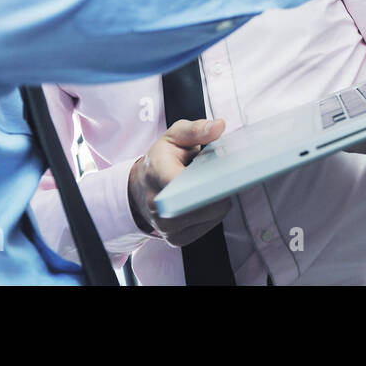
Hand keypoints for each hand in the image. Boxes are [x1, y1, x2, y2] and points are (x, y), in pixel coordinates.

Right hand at [127, 118, 232, 246]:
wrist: (140, 187)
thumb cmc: (161, 160)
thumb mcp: (175, 136)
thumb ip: (197, 129)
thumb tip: (218, 126)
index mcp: (157, 174)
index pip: (186, 181)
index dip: (210, 177)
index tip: (225, 170)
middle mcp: (159, 206)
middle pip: (206, 201)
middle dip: (219, 185)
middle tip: (218, 172)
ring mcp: (167, 227)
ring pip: (213, 213)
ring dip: (217, 197)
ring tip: (206, 184)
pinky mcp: (177, 239)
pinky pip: (211, 224)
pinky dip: (213, 210)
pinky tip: (203, 199)